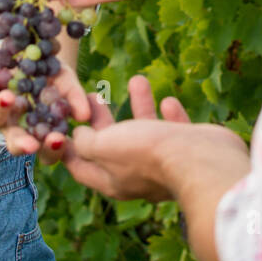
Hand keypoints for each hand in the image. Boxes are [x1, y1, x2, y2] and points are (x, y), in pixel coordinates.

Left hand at [0, 43, 92, 164]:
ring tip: (9, 97)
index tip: (59, 140)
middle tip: (30, 144)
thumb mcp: (63, 77)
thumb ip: (73, 95)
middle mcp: (11, 124)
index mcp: (34, 128)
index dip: (51, 150)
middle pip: (14, 143)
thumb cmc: (43, 69)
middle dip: (22, 143)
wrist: (16, 46)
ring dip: (1, 108)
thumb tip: (84, 115)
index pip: (44, 150)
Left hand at [61, 74, 196, 202]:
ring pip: (145, 132)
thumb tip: (79, 137)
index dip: (67, 149)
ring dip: (139, 106)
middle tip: (93, 95)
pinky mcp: (188, 153)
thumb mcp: (104, 146)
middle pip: (112, 146)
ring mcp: (164, 165)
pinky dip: (170, 115)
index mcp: (112, 181)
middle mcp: (137, 176)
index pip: (81, 168)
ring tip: (136, 80)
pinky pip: (175, 132)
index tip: (59, 127)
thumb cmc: (147, 153)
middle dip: (101, 120)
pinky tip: (168, 100)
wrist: (202, 161)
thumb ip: (87, 142)